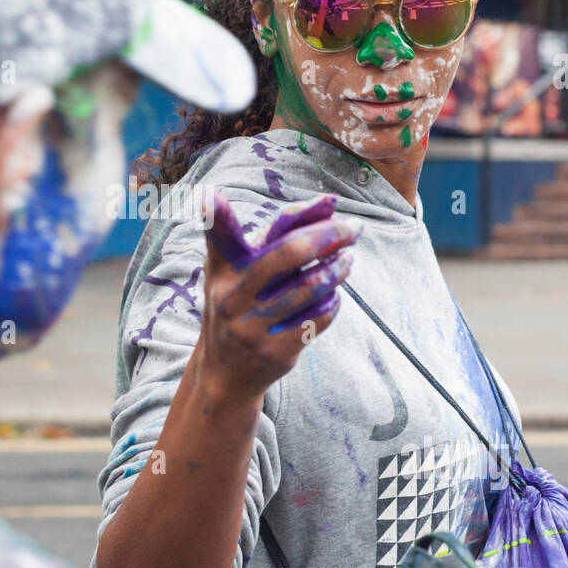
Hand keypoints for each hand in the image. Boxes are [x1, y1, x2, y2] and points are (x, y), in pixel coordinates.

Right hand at [193, 192, 359, 405]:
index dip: (217, 216)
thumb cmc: (240, 304)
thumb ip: (279, 234)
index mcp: (222, 268)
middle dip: (329, 234)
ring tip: (348, 259)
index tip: (213, 196)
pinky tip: (334, 295)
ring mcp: (253, 325)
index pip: (221, 236)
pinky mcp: (275, 350)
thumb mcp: (241, 269)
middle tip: (354, 227)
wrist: (225, 371)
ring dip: (339, 268)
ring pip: (311, 285)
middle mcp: (232, 295)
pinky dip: (333, 302)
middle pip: (289, 253)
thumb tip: (329, 204)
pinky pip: (318, 317)